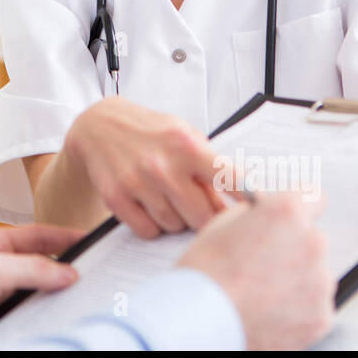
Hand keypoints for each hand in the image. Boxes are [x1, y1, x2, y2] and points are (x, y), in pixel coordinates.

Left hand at [0, 224, 83, 349]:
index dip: (65, 237)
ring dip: (53, 301)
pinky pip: (26, 322)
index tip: (90, 239)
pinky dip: (40, 323)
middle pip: (41, 267)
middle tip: (94, 275)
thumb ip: (32, 269)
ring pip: (36, 297)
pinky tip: (53, 324)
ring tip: (78, 302)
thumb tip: (67, 272)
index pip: (38, 236)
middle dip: (64, 271)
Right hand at [64, 96, 241, 238]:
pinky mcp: (116, 198)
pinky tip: (149, 206)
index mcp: (186, 145)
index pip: (229, 179)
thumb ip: (208, 163)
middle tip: (200, 207)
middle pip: (202, 216)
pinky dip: (153, 225)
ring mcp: (138, 183)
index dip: (248, 199)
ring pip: (174, 226)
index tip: (259, 211)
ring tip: (168, 198)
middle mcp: (163, 165)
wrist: (97, 126)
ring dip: (177, 219)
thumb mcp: (183, 133)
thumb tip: (237, 200)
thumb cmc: (148, 131)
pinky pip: (148, 230)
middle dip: (205, 216)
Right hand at [179, 192, 334, 349]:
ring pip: (314, 275)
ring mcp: (320, 282)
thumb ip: (257, 215)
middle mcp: (312, 243)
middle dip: (293, 249)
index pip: (314, 198)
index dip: (299, 208)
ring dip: (295, 279)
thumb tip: (266, 218)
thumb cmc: (206, 272)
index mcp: (288, 213)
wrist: (202, 318)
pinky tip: (268, 309)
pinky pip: (313, 306)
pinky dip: (295, 309)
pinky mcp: (321, 316)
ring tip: (261, 291)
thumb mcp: (225, 223)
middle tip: (263, 263)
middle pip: (312, 240)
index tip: (292, 220)